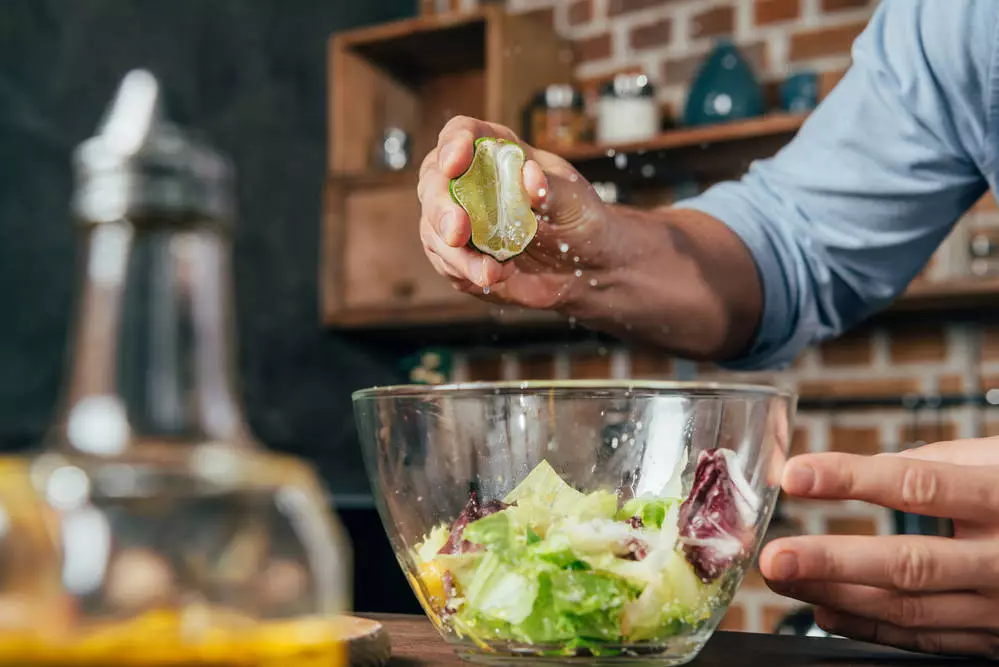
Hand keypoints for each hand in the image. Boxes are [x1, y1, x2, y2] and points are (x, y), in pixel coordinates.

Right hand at [418, 116, 608, 309]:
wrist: (587, 268)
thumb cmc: (580, 219)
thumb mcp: (574, 198)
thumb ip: (550, 187)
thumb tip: (529, 176)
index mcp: (496, 153)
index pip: (461, 134)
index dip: (452, 144)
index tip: (455, 163)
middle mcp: (470, 183)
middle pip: (433, 182)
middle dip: (440, 208)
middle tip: (457, 232)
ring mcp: (462, 220)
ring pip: (432, 229)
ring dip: (454, 253)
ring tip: (491, 272)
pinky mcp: (461, 256)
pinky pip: (446, 262)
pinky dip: (465, 273)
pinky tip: (495, 277)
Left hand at [758, 438, 998, 658]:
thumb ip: (945, 460)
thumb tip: (873, 466)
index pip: (919, 485)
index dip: (852, 479)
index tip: (796, 474)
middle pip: (910, 564)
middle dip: (834, 561)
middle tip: (775, 557)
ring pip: (912, 609)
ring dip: (838, 597)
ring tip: (785, 579)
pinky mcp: (998, 637)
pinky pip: (929, 637)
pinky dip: (872, 628)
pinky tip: (825, 612)